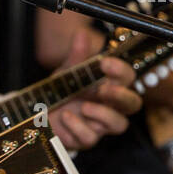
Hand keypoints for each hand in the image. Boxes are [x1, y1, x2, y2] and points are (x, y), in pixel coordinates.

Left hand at [48, 29, 141, 150]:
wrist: (39, 113)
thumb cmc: (62, 91)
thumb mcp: (67, 71)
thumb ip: (76, 55)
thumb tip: (81, 34)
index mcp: (110, 86)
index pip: (128, 78)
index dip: (121, 71)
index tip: (104, 63)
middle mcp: (110, 106)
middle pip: (133, 104)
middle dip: (121, 96)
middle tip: (103, 89)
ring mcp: (99, 125)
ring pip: (118, 125)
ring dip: (103, 115)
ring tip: (85, 106)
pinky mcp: (85, 139)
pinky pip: (90, 138)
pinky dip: (78, 127)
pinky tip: (66, 116)